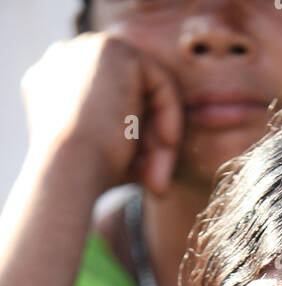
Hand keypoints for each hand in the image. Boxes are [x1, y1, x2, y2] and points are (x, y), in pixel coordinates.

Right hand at [21, 33, 183, 196]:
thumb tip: (157, 152)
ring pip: (146, 90)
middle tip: (157, 182)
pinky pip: (160, 81)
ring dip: (161, 136)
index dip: (135, 143)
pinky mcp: (111, 48)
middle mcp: (64, 59)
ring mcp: (85, 48)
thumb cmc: (85, 179)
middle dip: (150, 140)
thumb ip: (126, 140)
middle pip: (129, 96)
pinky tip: (166, 146)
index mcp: (52, 86)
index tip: (146, 177)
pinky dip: (170, 116)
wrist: (68, 171)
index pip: (109, 105)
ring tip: (159, 177)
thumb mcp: (105, 156)